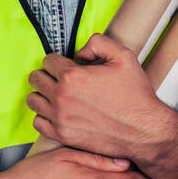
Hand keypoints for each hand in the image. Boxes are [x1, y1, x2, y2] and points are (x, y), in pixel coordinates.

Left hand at [25, 33, 177, 178]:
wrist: (144, 131)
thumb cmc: (136, 96)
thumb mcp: (124, 57)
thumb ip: (98, 43)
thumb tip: (80, 52)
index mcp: (73, 76)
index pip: (47, 61)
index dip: (58, 61)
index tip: (66, 66)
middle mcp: (61, 97)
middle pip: (36, 79)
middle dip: (47, 75)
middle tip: (60, 79)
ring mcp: (60, 118)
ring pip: (33, 100)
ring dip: (43, 95)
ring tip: (57, 95)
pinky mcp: (62, 136)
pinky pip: (38, 122)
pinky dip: (44, 116)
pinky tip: (58, 112)